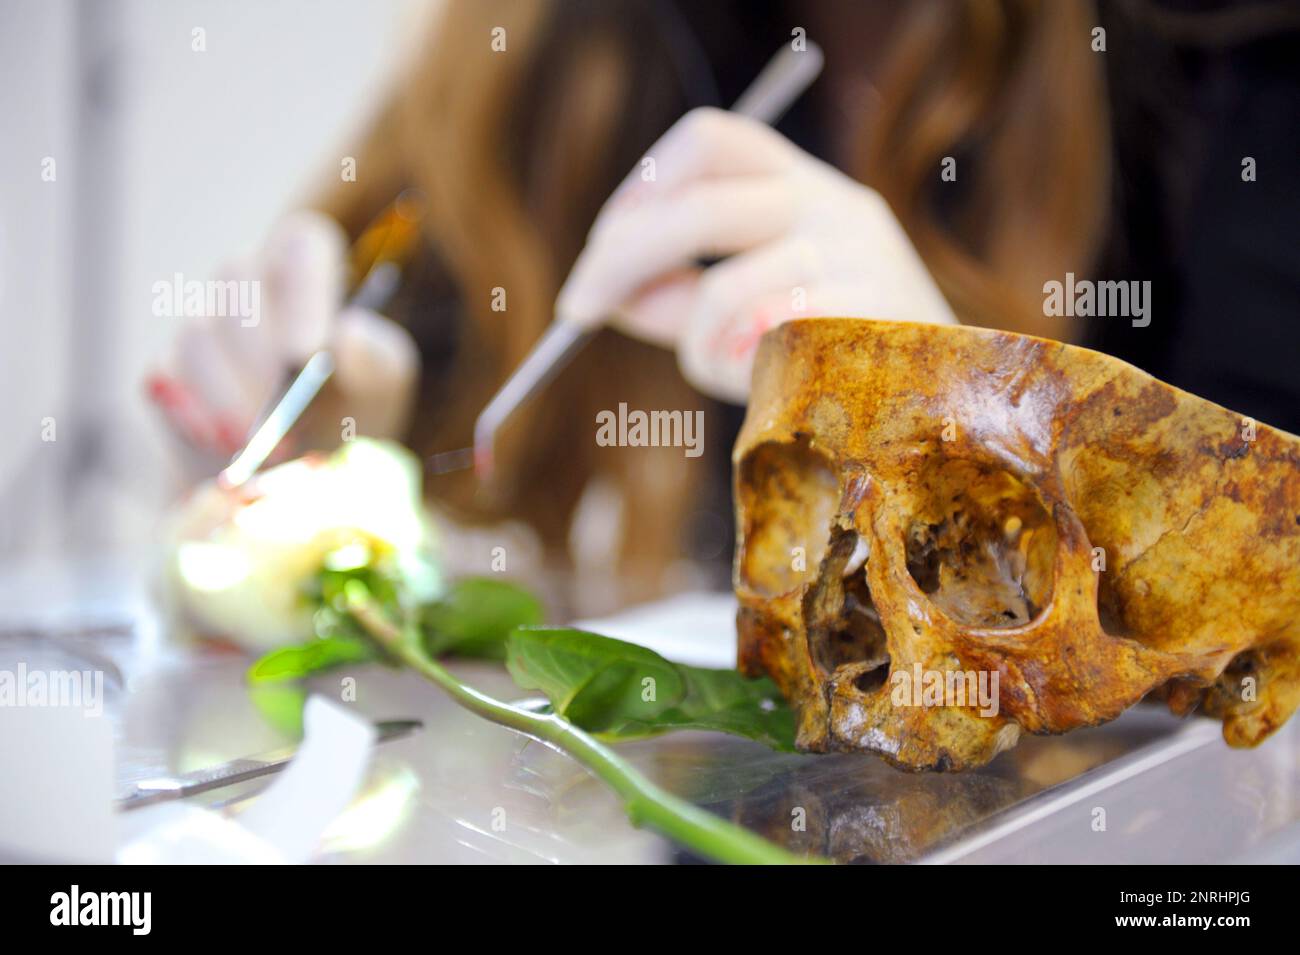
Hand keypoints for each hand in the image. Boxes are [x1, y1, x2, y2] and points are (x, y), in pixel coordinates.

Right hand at [151, 211, 418, 466]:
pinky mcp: (167, 369)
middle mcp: (247, 279)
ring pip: (197, 336)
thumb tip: (345, 335)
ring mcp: (201, 321)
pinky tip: (228, 450)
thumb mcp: (382, 381)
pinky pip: (167, 381)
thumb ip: (372, 358)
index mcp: (308, 264)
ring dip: (231, 399)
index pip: (302, 245)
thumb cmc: (351, 403)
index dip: (303, 296)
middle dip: (261, 357)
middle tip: (286, 417)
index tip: (308, 355)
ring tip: (267, 449)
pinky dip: (197, 421)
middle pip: (236, 283)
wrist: (304, 466)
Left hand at [557, 107, 957, 401]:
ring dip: (697, 341)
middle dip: (621, 257)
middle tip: (577, 309)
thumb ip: (679, 297)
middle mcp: (836, 204)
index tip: (602, 246)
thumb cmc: (835, 356)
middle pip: (701, 202)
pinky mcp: (873, 320)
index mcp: (805, 187)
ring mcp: (862, 259)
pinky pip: (767, 342)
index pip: (712, 140)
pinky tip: (761, 376)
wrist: (943, 405)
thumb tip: (606, 290)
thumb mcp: (745, 314)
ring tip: (720, 367)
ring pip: (727, 286)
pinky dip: (736, 368)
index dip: (643, 185)